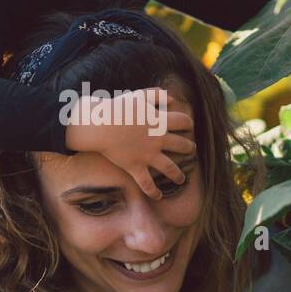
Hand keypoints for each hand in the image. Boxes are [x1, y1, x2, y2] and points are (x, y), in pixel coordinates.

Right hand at [66, 88, 195, 198]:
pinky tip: (158, 196)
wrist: (100, 125)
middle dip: (189, 148)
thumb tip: (172, 99)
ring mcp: (147, 155)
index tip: (188, 126)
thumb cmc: (118, 108)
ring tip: (181, 179)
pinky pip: (147, 183)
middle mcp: (157, 140)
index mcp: (160, 121)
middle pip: (182, 145)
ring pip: (170, 168)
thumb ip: (157, 95)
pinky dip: (153, 191)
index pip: (184, 121)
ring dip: (178, 175)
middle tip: (191, 149)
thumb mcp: (139, 95)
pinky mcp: (135, 167)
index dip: (188, 123)